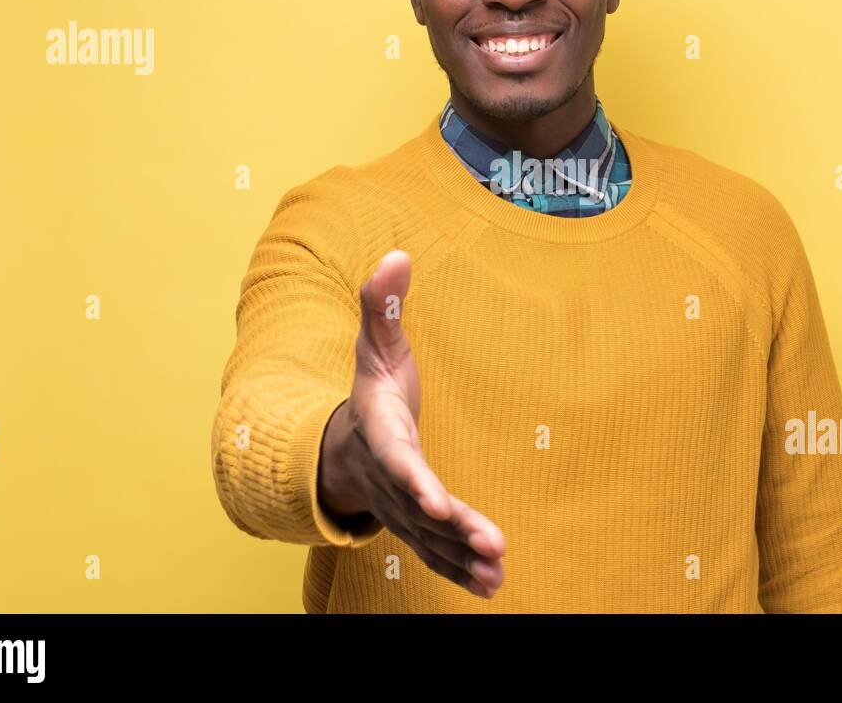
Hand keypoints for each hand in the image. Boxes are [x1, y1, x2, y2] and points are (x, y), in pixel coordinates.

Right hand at [318, 249, 506, 598]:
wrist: (345, 445)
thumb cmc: (371, 390)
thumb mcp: (373, 346)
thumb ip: (381, 305)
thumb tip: (396, 254)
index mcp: (380, 432)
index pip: (397, 459)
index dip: (414, 481)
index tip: (437, 502)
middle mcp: (390, 477)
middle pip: (420, 509)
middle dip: (454, 530)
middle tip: (491, 547)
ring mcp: (401, 507)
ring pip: (430, 539)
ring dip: (461, 559)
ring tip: (496, 575)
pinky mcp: (416, 524)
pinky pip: (435, 552)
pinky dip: (459, 570)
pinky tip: (491, 586)